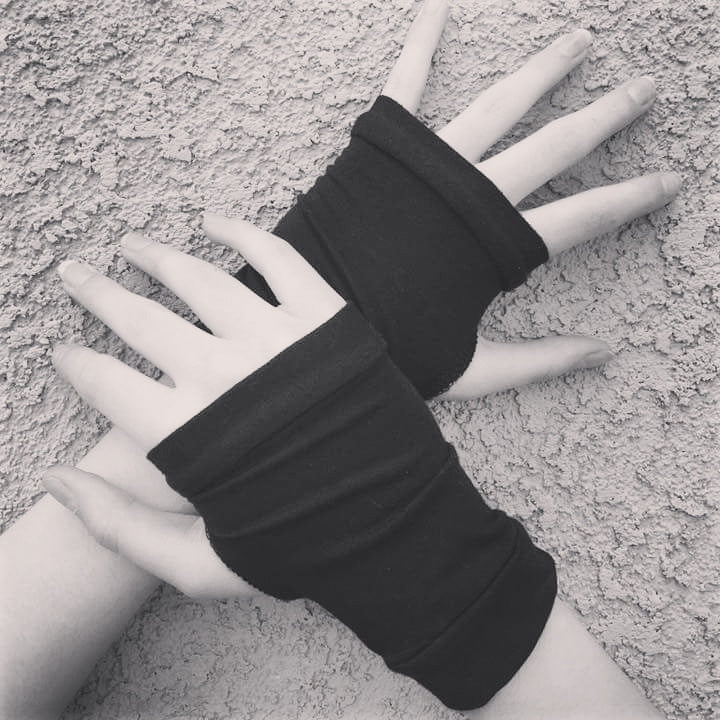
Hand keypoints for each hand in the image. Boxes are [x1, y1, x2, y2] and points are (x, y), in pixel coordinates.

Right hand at [44, 220, 343, 598]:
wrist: (399, 527)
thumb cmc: (299, 549)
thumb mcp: (199, 563)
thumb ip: (118, 526)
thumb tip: (53, 477)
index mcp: (188, 435)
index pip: (106, 382)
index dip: (76, 363)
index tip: (63, 349)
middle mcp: (225, 378)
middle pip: (141, 319)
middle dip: (98, 293)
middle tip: (73, 273)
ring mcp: (278, 342)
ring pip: (199, 279)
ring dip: (157, 256)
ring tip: (131, 245)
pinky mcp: (327, 321)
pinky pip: (277, 259)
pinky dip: (242, 233)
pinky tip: (213, 222)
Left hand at [379, 0, 678, 397]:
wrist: (314, 320)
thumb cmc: (391, 350)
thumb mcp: (472, 368)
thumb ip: (541, 361)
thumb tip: (608, 354)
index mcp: (496, 248)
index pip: (583, 217)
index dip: (631, 200)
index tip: (669, 181)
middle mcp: (472, 196)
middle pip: (556, 146)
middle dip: (607, 116)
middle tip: (645, 90)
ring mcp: (430, 166)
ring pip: (502, 104)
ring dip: (545, 70)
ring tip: (580, 41)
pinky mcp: (384, 149)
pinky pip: (407, 84)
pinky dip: (423, 42)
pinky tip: (439, 5)